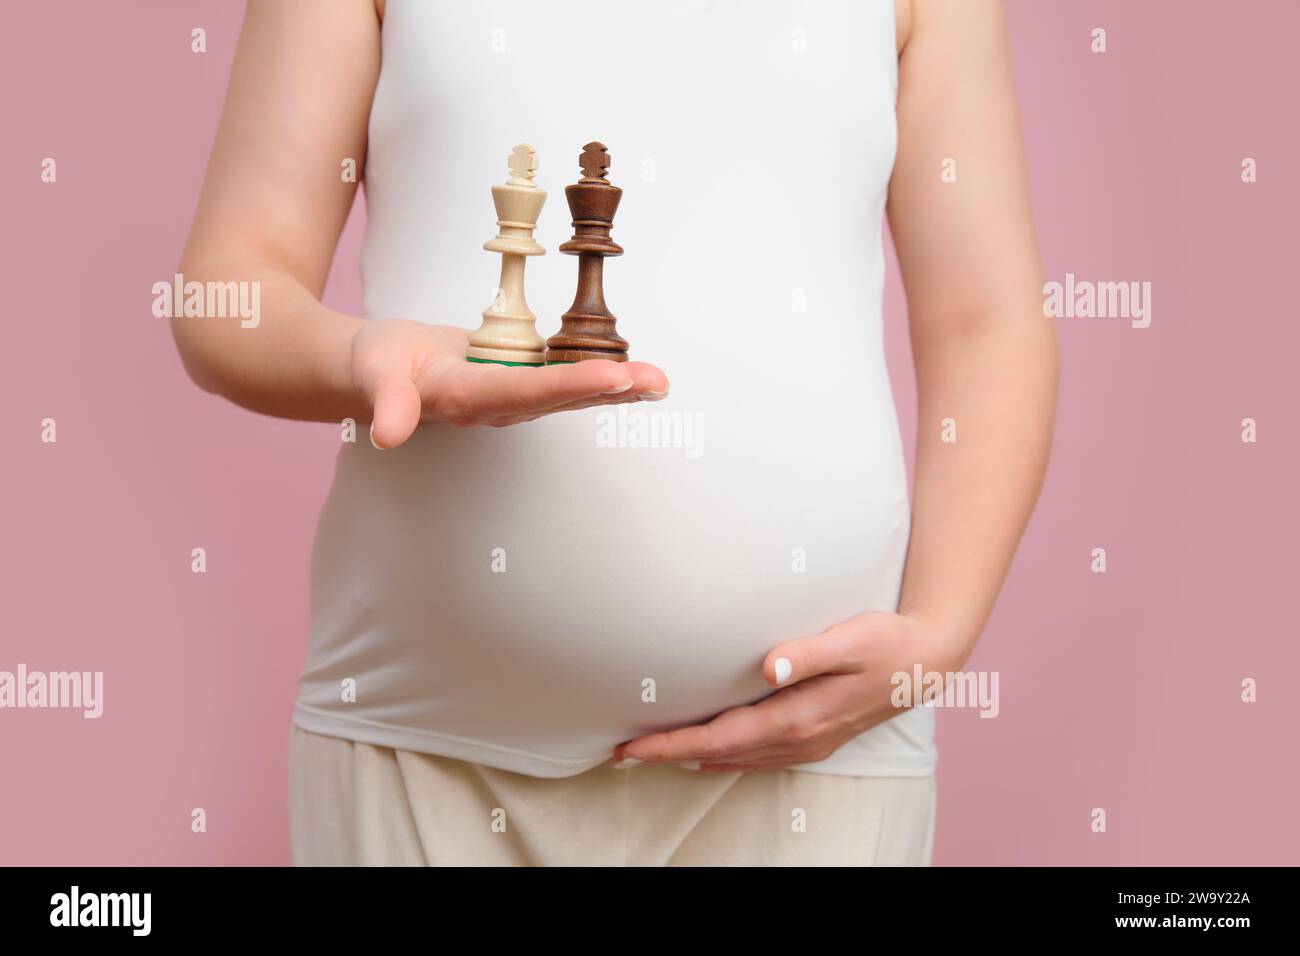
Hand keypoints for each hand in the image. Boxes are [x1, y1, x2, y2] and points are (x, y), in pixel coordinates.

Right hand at [353, 319, 668, 447]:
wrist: (377, 367)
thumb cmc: (377, 362)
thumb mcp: (375, 371)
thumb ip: (388, 400)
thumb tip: (388, 434)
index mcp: (466, 399)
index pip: (524, 392)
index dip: (568, 387)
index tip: (610, 378)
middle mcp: (497, 405)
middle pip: (560, 399)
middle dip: (609, 390)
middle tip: (655, 382)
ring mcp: (509, 397)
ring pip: (569, 394)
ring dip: (616, 388)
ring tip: (660, 381)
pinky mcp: (516, 383)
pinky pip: (564, 381)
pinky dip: (601, 378)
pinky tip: (634, 377)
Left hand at [613, 612, 965, 772]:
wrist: (929, 660)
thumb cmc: (887, 641)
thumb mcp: (851, 637)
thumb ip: (809, 651)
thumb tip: (770, 667)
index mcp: (799, 715)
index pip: (720, 738)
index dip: (672, 745)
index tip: (631, 747)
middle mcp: (800, 737)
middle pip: (721, 754)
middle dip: (670, 755)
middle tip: (622, 752)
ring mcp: (809, 742)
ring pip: (738, 760)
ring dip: (694, 758)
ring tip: (652, 753)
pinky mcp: (815, 737)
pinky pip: (758, 757)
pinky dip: (725, 758)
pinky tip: (709, 754)